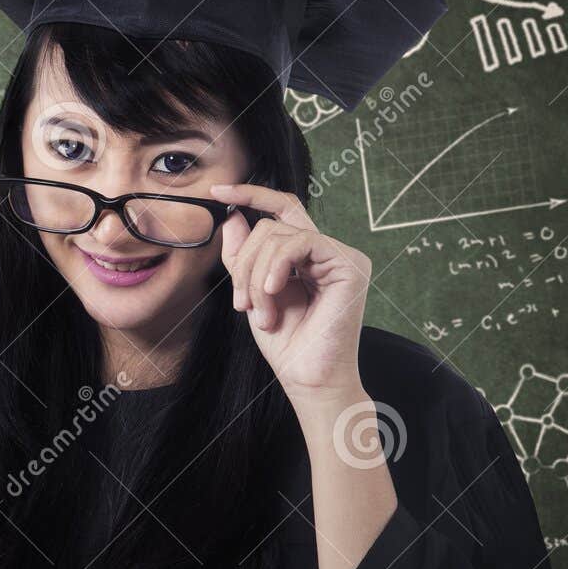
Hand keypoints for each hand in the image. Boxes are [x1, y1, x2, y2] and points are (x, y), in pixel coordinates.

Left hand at [209, 182, 371, 402]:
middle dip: (244, 263)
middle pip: (270, 226)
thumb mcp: (251, 293)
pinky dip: (277, 267)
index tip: (217, 191)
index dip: (250, 196)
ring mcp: (340, 255)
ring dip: (256, 276)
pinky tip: (273, 293)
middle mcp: (325, 251)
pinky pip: (300, 243)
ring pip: (278, 235)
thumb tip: (234, 216)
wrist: (307, 377)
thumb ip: (242, 256)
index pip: (280, 210)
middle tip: (240, 305)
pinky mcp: (351, 264)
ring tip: (260, 312)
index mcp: (304, 256)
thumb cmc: (285, 342)